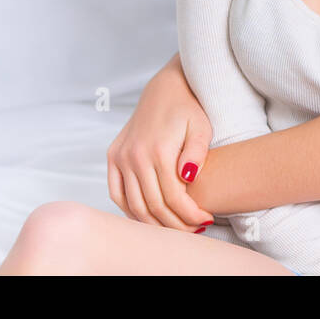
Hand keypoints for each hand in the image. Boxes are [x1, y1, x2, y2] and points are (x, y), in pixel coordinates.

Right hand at [107, 55, 215, 231]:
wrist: (166, 89)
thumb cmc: (188, 109)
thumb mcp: (201, 127)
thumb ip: (197, 152)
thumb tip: (188, 177)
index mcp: (158, 150)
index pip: (173, 198)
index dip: (190, 215)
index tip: (206, 220)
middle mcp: (134, 155)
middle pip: (153, 206)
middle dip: (176, 224)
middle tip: (194, 229)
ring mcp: (120, 157)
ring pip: (134, 205)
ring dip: (154, 223)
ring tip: (176, 227)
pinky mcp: (112, 156)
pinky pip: (117, 193)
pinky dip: (131, 211)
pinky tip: (149, 217)